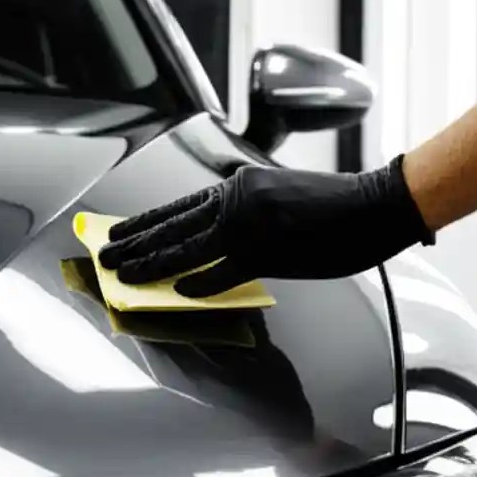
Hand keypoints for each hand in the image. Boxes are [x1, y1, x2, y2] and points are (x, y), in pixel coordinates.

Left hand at [97, 156, 433, 295]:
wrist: (372, 205)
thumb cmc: (331, 202)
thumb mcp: (276, 189)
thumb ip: (243, 204)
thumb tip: (217, 225)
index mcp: (237, 185)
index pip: (179, 206)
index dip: (145, 221)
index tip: (118, 230)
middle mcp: (235, 201)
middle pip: (171, 226)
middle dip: (134, 242)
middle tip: (104, 254)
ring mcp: (248, 227)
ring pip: (185, 249)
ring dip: (150, 263)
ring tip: (123, 273)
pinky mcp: (266, 254)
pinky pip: (221, 274)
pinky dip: (198, 284)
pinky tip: (176, 291)